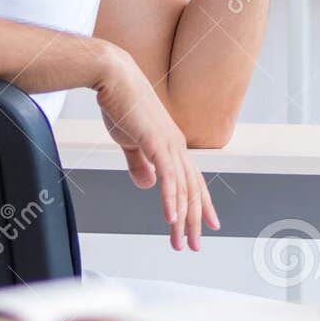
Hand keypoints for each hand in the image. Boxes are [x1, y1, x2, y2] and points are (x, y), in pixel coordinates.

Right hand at [92, 46, 219, 250]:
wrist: (113, 75)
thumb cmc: (120, 102)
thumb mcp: (129, 140)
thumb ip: (139, 163)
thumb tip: (147, 184)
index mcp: (171, 143)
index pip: (192, 179)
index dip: (200, 203)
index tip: (206, 224)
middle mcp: (176, 144)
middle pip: (192, 189)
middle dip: (194, 220)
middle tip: (195, 245)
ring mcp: (168, 143)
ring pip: (183, 188)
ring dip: (183, 218)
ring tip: (182, 241)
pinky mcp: (155, 141)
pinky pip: (168, 176)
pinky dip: (171, 199)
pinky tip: (172, 218)